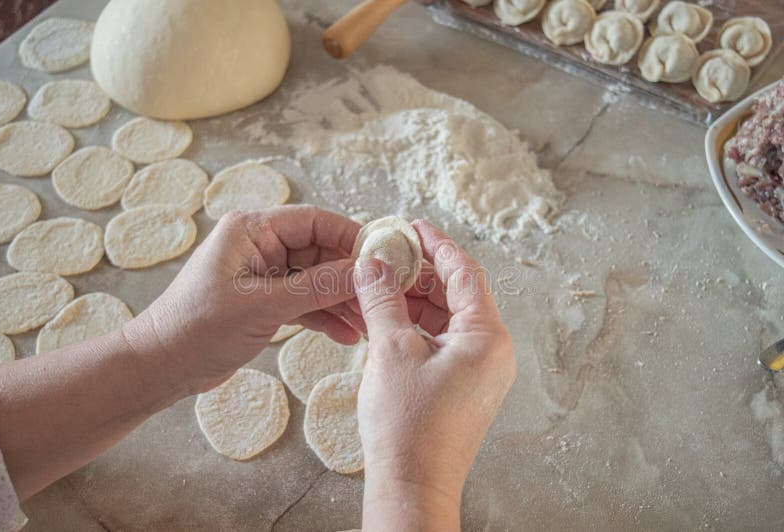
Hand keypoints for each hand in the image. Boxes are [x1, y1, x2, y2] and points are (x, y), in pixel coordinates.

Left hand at [123, 205, 363, 394]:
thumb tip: (365, 272)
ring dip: (340, 300)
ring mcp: (263, 275)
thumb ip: (316, 287)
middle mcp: (259, 246)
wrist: (161, 367)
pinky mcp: (264, 302)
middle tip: (379, 299)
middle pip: (319, 251)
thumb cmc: (197, 328)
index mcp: (251, 230)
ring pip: (315, 279)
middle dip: (349, 276)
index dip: (350, 238)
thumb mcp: (262, 306)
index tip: (382, 260)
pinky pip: (304, 302)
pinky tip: (346, 335)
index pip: (314, 221)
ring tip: (367, 323)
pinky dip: (324, 316)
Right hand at [354, 220, 516, 530]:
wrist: (412, 485)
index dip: (436, 244)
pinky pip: (444, 341)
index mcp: (487, 336)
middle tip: (386, 257)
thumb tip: (372, 264)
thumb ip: (382, 299)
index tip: (412, 226)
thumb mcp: (390, 350)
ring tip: (379, 287)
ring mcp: (481, 371)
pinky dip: (417, 326)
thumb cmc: (407, 425)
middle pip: (459, 293)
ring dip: (415, 300)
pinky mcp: (465, 386)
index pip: (465, 272)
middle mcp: (493, 351)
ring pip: (449, 318)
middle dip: (421, 273)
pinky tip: (388, 319)